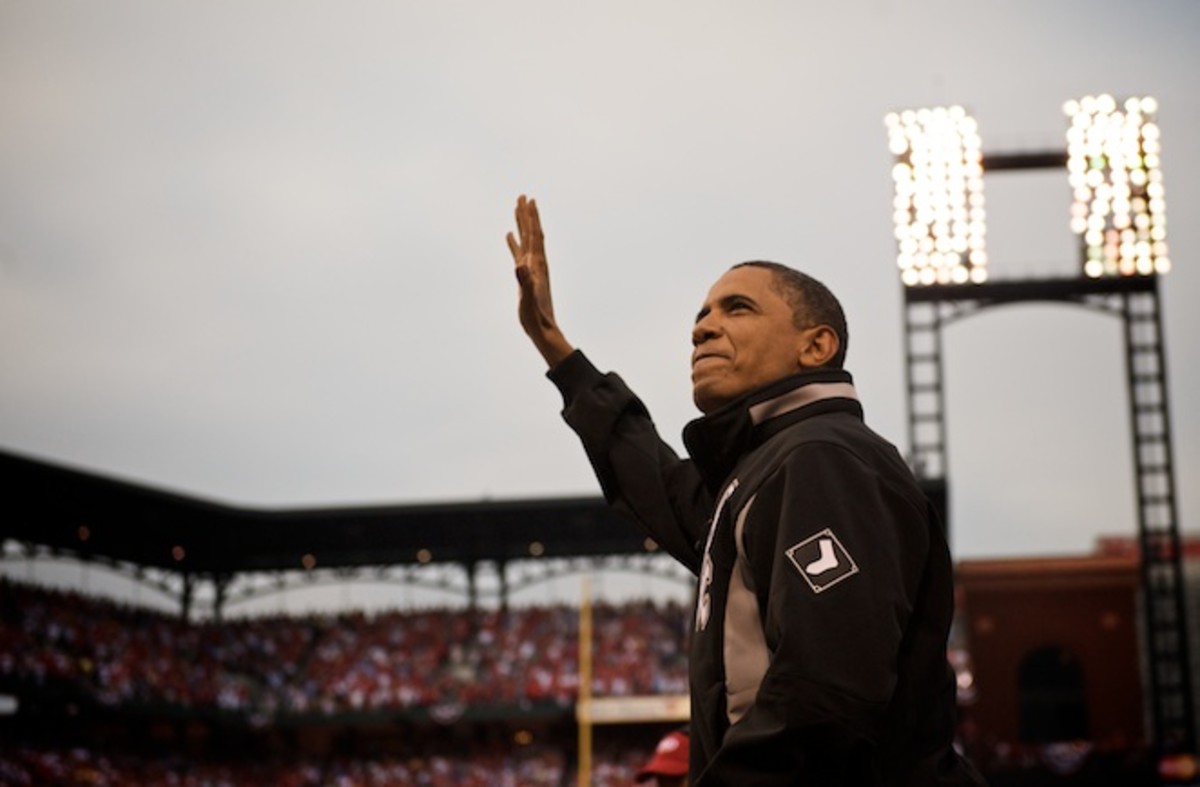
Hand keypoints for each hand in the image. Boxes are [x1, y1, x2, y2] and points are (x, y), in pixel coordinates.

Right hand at [507, 195, 573, 366]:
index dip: (530, 217)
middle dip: (527, 214)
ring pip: (526, 240)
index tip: (527, 200)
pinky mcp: (526, 276)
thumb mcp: (529, 300)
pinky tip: (510, 236)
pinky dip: (514, 242)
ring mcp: (531, 269)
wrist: (543, 330)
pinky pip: (519, 253)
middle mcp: (536, 264)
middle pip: (532, 233)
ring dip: (522, 224)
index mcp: (537, 265)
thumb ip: (525, 283)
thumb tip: (521, 266)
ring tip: (517, 209)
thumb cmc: (536, 317)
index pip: (534, 236)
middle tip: (523, 196)